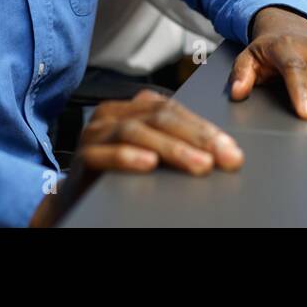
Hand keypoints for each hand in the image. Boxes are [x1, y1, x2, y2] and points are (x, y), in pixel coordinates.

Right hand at [29, 89, 241, 225]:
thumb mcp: (148, 151)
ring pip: (136, 132)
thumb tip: (222, 152)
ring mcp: (95, 134)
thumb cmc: (116, 174)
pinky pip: (105, 154)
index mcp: (131, 108)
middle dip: (197, 138)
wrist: (74, 198)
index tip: (231, 151)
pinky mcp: (82, 158)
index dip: (204, 128)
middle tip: (223, 158)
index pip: (173, 109)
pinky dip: (129, 157)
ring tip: (199, 165)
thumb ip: (174, 143)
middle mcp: (112, 115)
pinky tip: (149, 164)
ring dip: (172, 149)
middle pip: (159, 117)